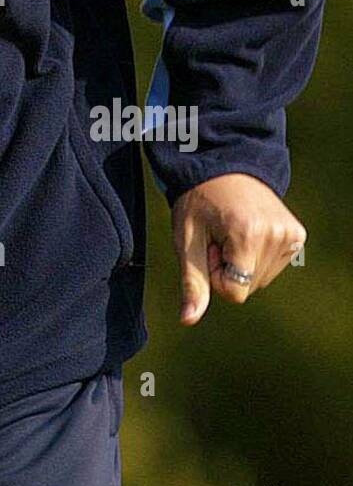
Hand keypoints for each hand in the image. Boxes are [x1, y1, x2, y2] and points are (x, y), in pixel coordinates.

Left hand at [173, 173, 306, 324]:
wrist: (223, 165)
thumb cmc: (199, 202)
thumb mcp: (187, 240)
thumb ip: (192, 282)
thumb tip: (188, 319)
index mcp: (247, 234)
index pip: (233, 292)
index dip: (215, 274)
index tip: (208, 245)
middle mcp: (275, 234)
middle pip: (248, 287)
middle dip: (229, 268)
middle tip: (219, 235)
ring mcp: (290, 234)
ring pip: (261, 279)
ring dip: (243, 262)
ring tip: (232, 230)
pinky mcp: (297, 234)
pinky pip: (274, 266)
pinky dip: (258, 255)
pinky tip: (248, 229)